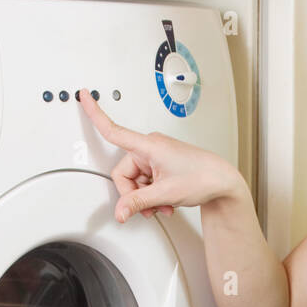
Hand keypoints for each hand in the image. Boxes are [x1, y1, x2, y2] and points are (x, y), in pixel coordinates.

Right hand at [78, 89, 245, 222]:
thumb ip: (138, 203)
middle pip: (124, 173)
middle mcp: (151, 147)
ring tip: (163, 205)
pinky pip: (147, 182)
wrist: (224, 182)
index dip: (95, 114)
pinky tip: (166, 202)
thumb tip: (121, 211)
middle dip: (135, 194)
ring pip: (136, 181)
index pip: (114, 130)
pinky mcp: (163, 164)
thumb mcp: (166, 194)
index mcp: (149, 146)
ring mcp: (157, 156)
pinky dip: (154, 195)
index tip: (83, 96)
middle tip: (150, 207)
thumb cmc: (203, 177)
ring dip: (146, 198)